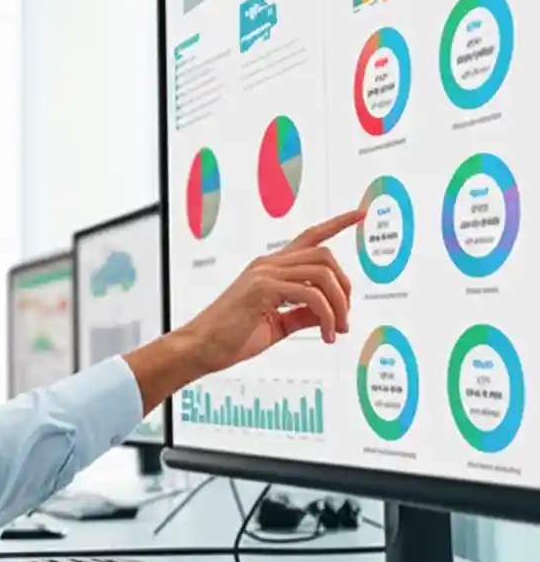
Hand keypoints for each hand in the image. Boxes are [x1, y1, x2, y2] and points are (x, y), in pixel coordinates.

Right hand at [178, 209, 364, 374]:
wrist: (201, 348)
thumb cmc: (231, 338)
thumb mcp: (276, 325)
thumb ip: (302, 314)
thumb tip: (330, 314)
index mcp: (269, 268)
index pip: (309, 237)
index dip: (337, 223)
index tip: (360, 214)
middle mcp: (268, 264)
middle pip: (325, 255)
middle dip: (345, 286)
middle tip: (344, 318)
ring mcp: (264, 274)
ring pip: (323, 273)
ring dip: (339, 304)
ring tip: (336, 330)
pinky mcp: (262, 288)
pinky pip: (311, 296)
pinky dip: (326, 317)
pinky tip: (324, 336)